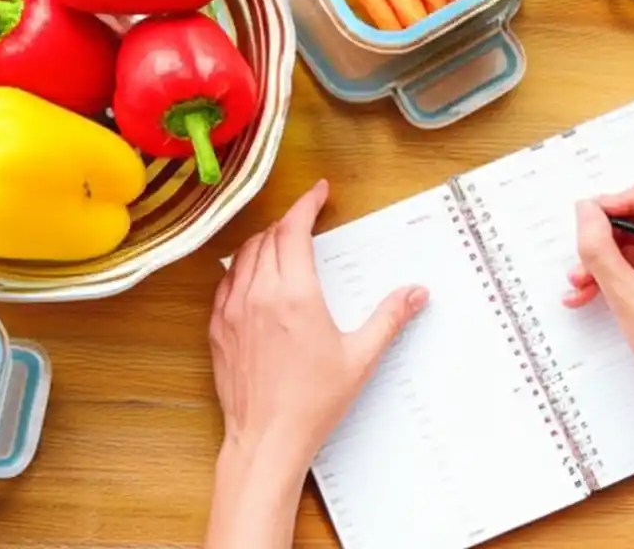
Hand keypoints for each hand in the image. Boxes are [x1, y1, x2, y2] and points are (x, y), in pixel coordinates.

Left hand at [206, 180, 428, 548]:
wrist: (266, 439)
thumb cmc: (311, 403)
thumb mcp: (360, 357)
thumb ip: (389, 318)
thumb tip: (415, 294)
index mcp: (295, 296)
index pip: (294, 230)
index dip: (307, 204)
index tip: (319, 193)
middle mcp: (259, 296)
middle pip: (268, 237)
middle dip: (289, 222)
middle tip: (306, 220)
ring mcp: (232, 312)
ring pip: (243, 256)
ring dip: (264, 242)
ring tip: (282, 244)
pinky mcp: (218, 329)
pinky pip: (225, 283)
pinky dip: (241, 269)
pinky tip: (254, 279)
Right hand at [565, 172, 633, 401]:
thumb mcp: (624, 293)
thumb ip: (600, 248)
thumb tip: (586, 212)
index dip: (621, 200)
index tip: (594, 222)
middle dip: (606, 238)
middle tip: (583, 261)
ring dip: (606, 261)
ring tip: (582, 284)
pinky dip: (619, 276)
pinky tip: (594, 294)